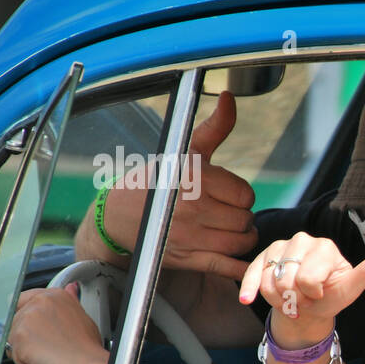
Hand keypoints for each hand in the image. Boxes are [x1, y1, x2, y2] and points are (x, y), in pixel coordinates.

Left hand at [7, 283, 109, 363]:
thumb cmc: (87, 347)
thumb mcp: (82, 317)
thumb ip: (69, 302)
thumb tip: (70, 288)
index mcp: (54, 295)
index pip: (24, 299)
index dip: (29, 317)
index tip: (38, 328)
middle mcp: (38, 303)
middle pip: (15, 319)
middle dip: (26, 335)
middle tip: (46, 345)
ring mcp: (26, 320)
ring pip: (11, 337)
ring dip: (24, 349)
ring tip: (47, 355)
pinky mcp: (18, 338)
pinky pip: (13, 354)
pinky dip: (25, 363)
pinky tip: (42, 363)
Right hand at [101, 91, 257, 278]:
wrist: (118, 217)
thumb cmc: (157, 181)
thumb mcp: (185, 152)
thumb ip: (214, 128)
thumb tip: (229, 96)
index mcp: (195, 178)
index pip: (245, 195)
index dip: (240, 196)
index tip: (226, 196)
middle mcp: (193, 207)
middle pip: (246, 219)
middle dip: (240, 217)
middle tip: (224, 214)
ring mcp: (192, 236)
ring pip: (241, 242)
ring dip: (240, 238)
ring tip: (227, 230)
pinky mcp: (188, 259)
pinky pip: (228, 267)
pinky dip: (241, 267)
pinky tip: (242, 262)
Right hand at [239, 233, 364, 346]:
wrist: (307, 307)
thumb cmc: (331, 296)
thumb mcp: (352, 288)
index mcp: (326, 246)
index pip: (308, 278)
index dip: (311, 295)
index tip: (318, 294)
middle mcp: (303, 240)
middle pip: (287, 280)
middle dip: (295, 298)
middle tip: (304, 298)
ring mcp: (281, 246)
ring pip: (269, 280)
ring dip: (279, 298)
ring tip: (291, 297)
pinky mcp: (262, 256)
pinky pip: (250, 274)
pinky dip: (250, 290)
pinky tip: (247, 300)